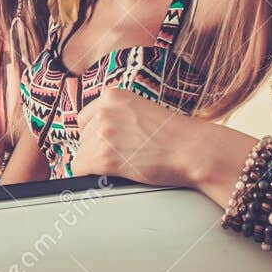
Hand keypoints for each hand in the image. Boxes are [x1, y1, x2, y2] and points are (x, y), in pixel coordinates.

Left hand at [70, 87, 195, 184]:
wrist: (192, 149)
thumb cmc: (174, 134)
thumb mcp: (140, 110)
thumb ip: (116, 116)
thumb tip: (96, 134)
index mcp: (112, 96)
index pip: (84, 119)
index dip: (94, 135)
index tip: (105, 144)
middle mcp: (104, 111)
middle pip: (82, 139)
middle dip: (96, 150)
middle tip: (122, 156)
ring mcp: (102, 134)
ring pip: (81, 155)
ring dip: (96, 164)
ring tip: (124, 165)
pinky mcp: (104, 157)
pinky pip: (79, 170)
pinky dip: (90, 176)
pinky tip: (109, 175)